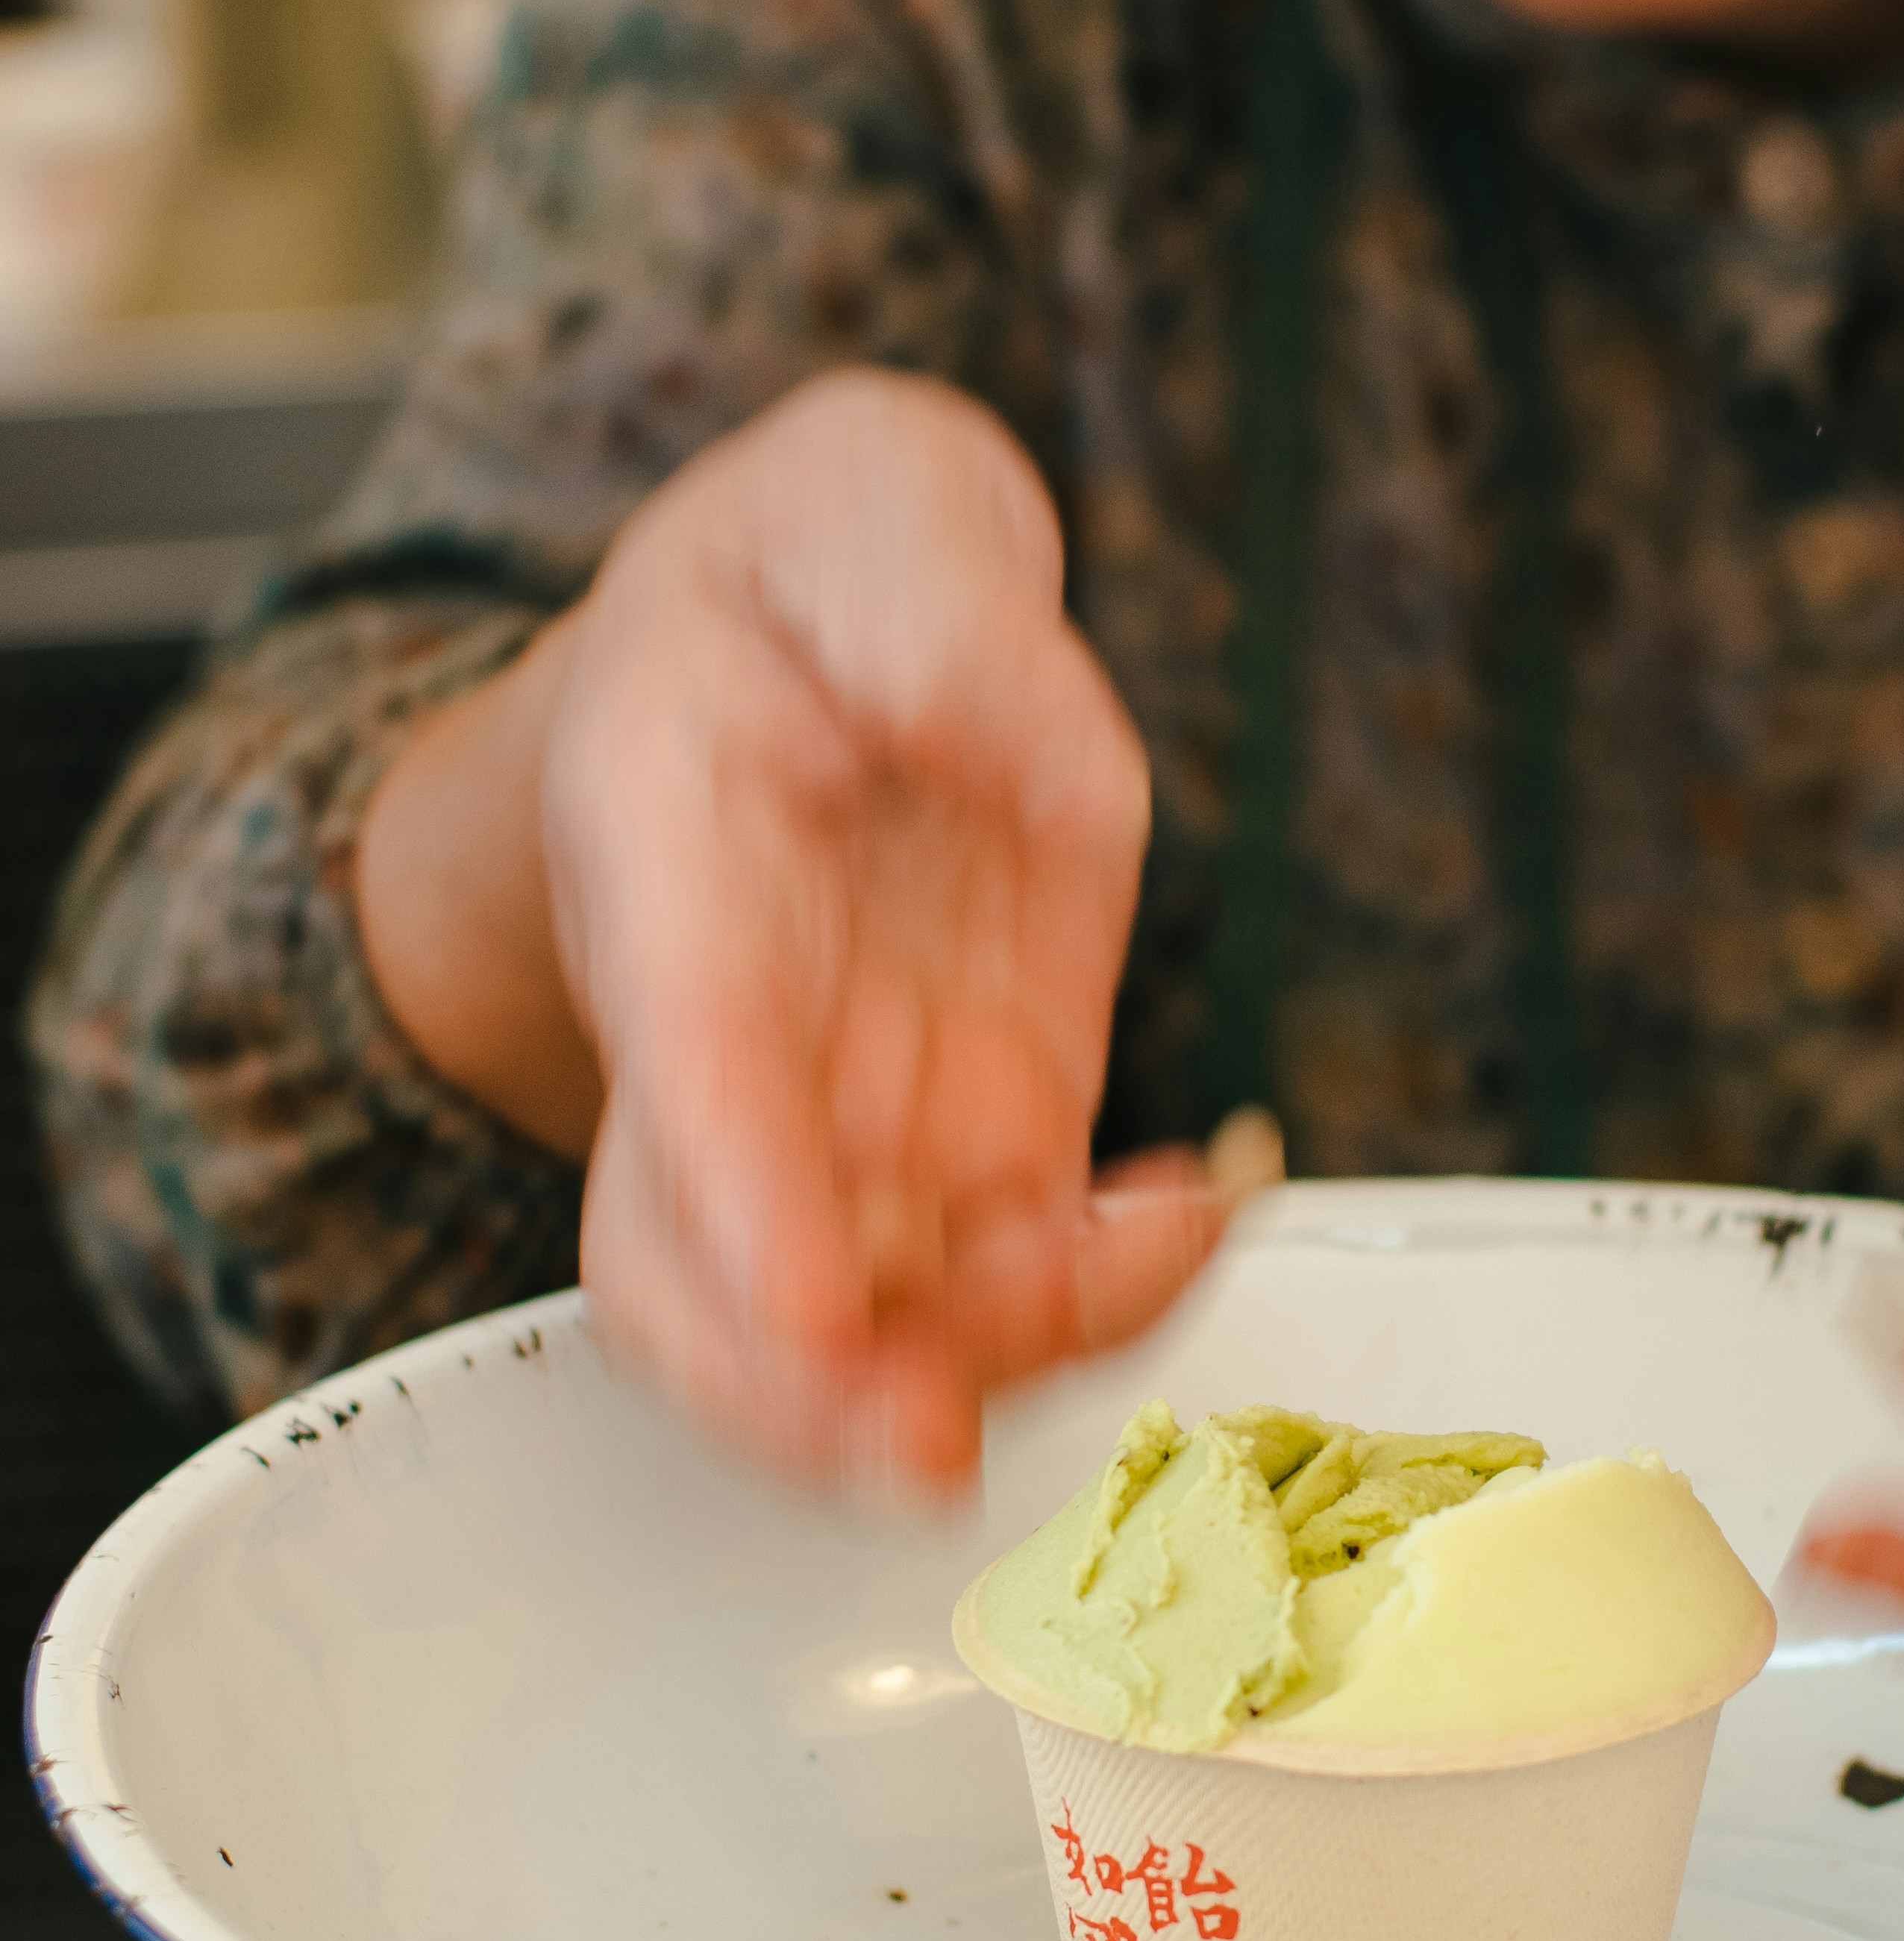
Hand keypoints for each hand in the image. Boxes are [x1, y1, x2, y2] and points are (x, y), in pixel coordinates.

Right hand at [360, 370, 1245, 1484]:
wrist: (845, 605)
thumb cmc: (829, 557)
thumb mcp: (872, 495)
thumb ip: (929, 603)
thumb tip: (986, 722)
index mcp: (672, 851)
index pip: (686, 1057)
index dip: (739, 1200)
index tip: (811, 1307)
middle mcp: (733, 1020)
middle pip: (703, 1268)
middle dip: (801, 1390)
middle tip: (931, 1445)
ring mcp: (848, 1099)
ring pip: (852, 1318)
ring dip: (977, 1367)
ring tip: (1146, 1263)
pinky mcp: (976, 1127)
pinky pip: (1009, 1275)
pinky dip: (1101, 1297)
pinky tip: (1193, 1214)